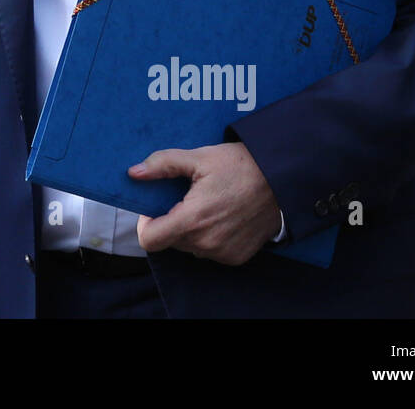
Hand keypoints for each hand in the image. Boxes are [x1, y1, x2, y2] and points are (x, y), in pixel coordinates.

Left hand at [130, 142, 280, 264]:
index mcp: (193, 220)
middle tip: (184, 198)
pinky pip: (209, 251)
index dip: (146, 224)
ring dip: (189, 230)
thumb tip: (133, 173)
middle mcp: (206, 243)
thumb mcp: (198, 158)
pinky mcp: (236, 257)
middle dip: (169, 221)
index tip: (154, 208)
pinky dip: (208, 237)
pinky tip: (220, 216)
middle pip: (169, 241)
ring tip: (204, 205)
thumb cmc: (239, 165)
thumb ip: (162, 165)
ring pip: (189, 247)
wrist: (281, 179)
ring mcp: (223, 253)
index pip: (150, 240)